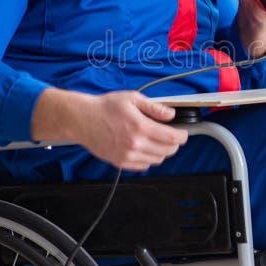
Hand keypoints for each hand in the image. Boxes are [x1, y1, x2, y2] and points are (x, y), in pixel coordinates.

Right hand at [33, 88, 187, 171]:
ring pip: (156, 160)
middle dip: (174, 144)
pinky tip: (146, 148)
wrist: (82, 119)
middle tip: (172, 136)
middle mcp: (135, 144)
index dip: (182, 136)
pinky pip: (143, 166)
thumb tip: (170, 114)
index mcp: (140, 127)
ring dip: (162, 152)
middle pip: (167, 151)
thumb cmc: (105, 107)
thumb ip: (154, 107)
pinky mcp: (120, 162)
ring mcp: (127, 156)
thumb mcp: (132, 98)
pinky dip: (149, 159)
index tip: (183, 133)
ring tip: (158, 141)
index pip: (171, 138)